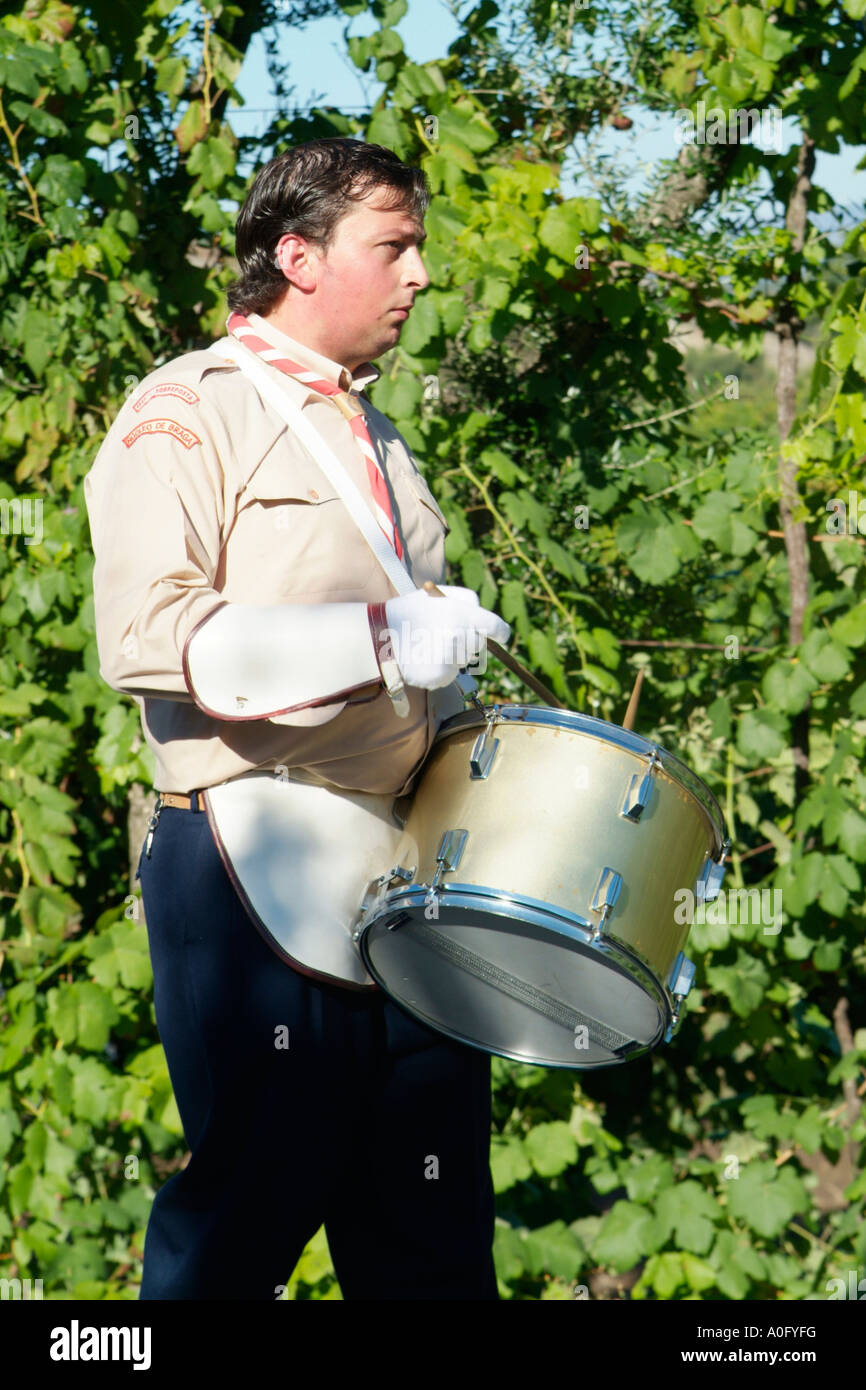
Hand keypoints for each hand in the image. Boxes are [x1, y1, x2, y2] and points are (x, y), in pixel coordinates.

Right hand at [383, 584, 510, 689]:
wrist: (378, 634)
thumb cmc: (407, 612)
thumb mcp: (436, 596)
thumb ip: (464, 604)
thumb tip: (486, 624)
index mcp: (462, 612)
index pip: (494, 626)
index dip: (500, 632)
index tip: (502, 636)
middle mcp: (460, 635)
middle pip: (478, 645)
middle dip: (467, 641)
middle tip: (445, 636)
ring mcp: (451, 657)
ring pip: (464, 660)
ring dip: (453, 655)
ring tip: (429, 646)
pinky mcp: (441, 676)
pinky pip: (451, 674)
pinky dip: (441, 670)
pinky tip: (424, 659)